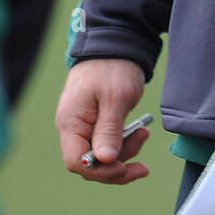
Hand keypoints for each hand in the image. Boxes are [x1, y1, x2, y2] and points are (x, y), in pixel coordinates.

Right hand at [55, 58, 149, 184]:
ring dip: (125, 152)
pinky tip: (139, 132)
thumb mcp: (115, 98)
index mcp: (71, 122)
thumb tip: (105, 161)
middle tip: (142, 157)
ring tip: (143, 134)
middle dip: (117, 165)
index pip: (77, 161)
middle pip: (90, 163)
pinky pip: (108, 143)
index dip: (100, 171)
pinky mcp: (96, 122)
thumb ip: (109, 130)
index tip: (124, 167)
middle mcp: (73, 127)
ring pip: (102, 155)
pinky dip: (125, 142)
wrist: (116, 44)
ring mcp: (84, 125)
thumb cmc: (113, 67)